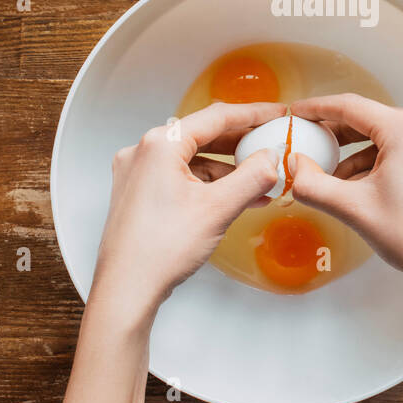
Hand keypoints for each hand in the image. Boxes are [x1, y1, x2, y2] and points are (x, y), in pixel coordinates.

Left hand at [92, 101, 285, 316]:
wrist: (127, 289)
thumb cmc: (159, 250)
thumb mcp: (218, 209)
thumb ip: (252, 177)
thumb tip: (272, 159)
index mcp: (159, 145)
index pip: (216, 117)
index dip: (252, 114)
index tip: (276, 113)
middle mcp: (143, 152)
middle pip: (202, 136)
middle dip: (240, 144)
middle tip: (270, 144)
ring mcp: (137, 173)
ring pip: (192, 159)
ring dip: (226, 169)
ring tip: (259, 182)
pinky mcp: (138, 193)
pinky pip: (180, 177)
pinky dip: (207, 184)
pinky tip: (232, 198)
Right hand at [287, 94, 402, 311]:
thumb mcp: (354, 209)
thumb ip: (314, 184)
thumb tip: (296, 167)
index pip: (351, 107)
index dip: (318, 108)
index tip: (302, 111)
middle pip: (375, 121)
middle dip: (341, 137)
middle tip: (316, 147)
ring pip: (395, 138)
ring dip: (366, 156)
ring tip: (342, 181)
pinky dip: (392, 162)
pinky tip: (375, 187)